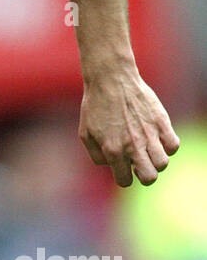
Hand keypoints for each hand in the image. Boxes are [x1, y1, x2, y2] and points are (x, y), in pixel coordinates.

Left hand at [79, 69, 179, 186]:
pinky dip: (168, 146)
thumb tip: (111, 165)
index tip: (124, 168)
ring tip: (149, 149)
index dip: (124, 177)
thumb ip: (96, 156)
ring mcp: (149, 134)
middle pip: (149, 178)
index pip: (124, 181)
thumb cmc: (95, 105)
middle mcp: (132, 145)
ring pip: (163, 164)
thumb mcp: (85, 133)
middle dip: (144, 174)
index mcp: (113, 150)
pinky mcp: (161, 122)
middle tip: (139, 162)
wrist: (111, 79)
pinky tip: (158, 138)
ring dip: (156, 161)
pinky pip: (174, 145)